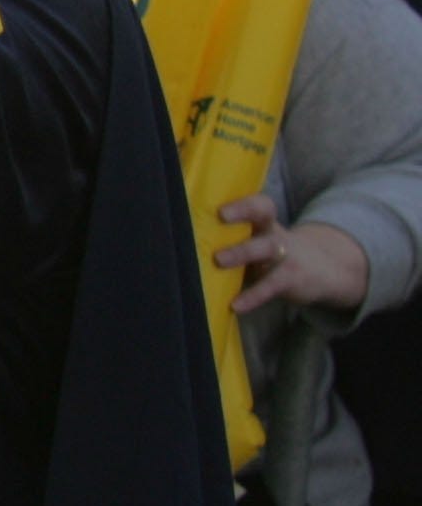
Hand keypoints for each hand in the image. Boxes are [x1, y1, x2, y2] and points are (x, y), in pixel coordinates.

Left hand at [218, 195, 370, 314]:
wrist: (325, 271)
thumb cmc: (273, 255)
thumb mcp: (258, 242)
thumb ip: (229, 240)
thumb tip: (180, 243)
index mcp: (263, 222)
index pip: (258, 202)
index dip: (243, 200)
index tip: (219, 203)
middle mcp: (274, 233)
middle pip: (263, 215)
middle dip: (243, 212)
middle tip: (219, 216)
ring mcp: (284, 255)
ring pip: (265, 247)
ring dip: (242, 252)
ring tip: (218, 260)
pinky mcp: (290, 279)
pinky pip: (270, 286)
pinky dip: (253, 296)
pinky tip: (236, 305)